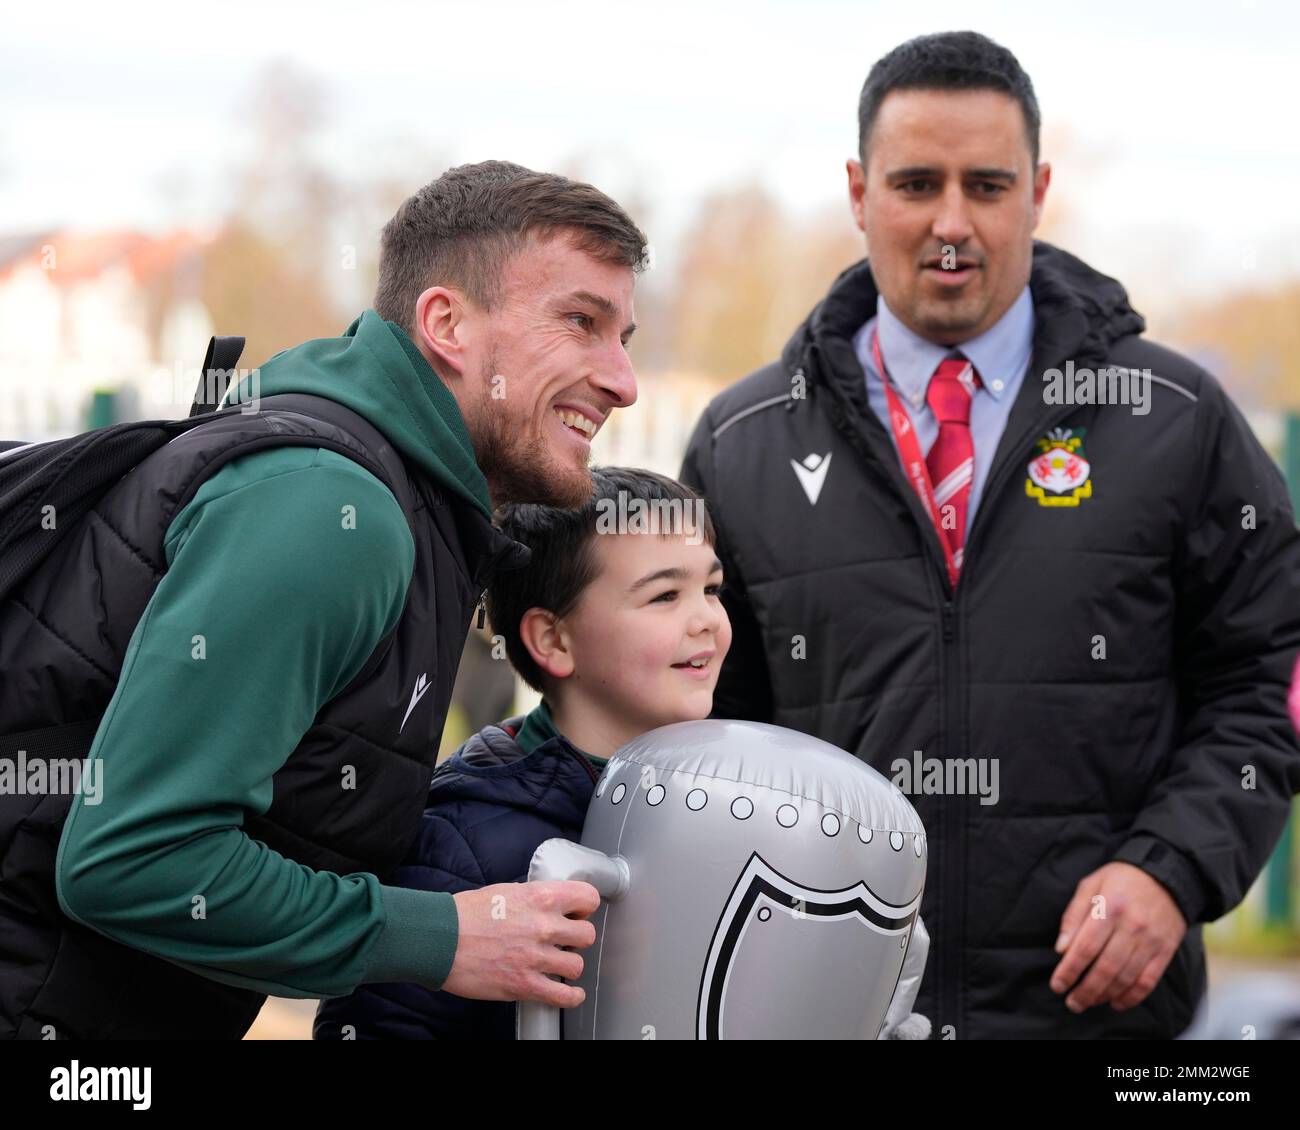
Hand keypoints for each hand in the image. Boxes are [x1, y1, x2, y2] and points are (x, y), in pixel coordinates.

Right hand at [442, 880, 600, 1007]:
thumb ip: (533, 898)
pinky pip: (563, 996)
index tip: (577, 913)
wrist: (438, 939)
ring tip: (556, 964)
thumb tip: (548, 905)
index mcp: (540, 897)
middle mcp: (543, 926)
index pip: (588, 898)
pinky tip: (569, 993)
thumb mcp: (506, 891)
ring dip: (568, 966)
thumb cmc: (464, 914)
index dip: (584, 907)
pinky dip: (571, 997)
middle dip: (577, 938)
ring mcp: (535, 957)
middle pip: (587, 935)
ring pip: (577, 965)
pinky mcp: (524, 985)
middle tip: (564, 941)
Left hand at [1050, 861, 1186, 1012]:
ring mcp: (1151, 941)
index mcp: (1109, 908)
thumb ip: (1074, 916)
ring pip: (1126, 978)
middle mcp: (1132, 927)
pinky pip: (1149, 981)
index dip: (1070, 970)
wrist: (1167, 875)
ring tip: (1088, 1002)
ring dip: (1105, 995)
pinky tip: (1116, 1002)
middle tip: (1072, 1003)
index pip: (1086, 947)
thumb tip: (1062, 949)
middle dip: (1086, 990)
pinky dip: (1132, 996)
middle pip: (1106, 968)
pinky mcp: (1165, 951)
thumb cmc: (1121, 880)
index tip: (1058, 985)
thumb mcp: (1090, 885)